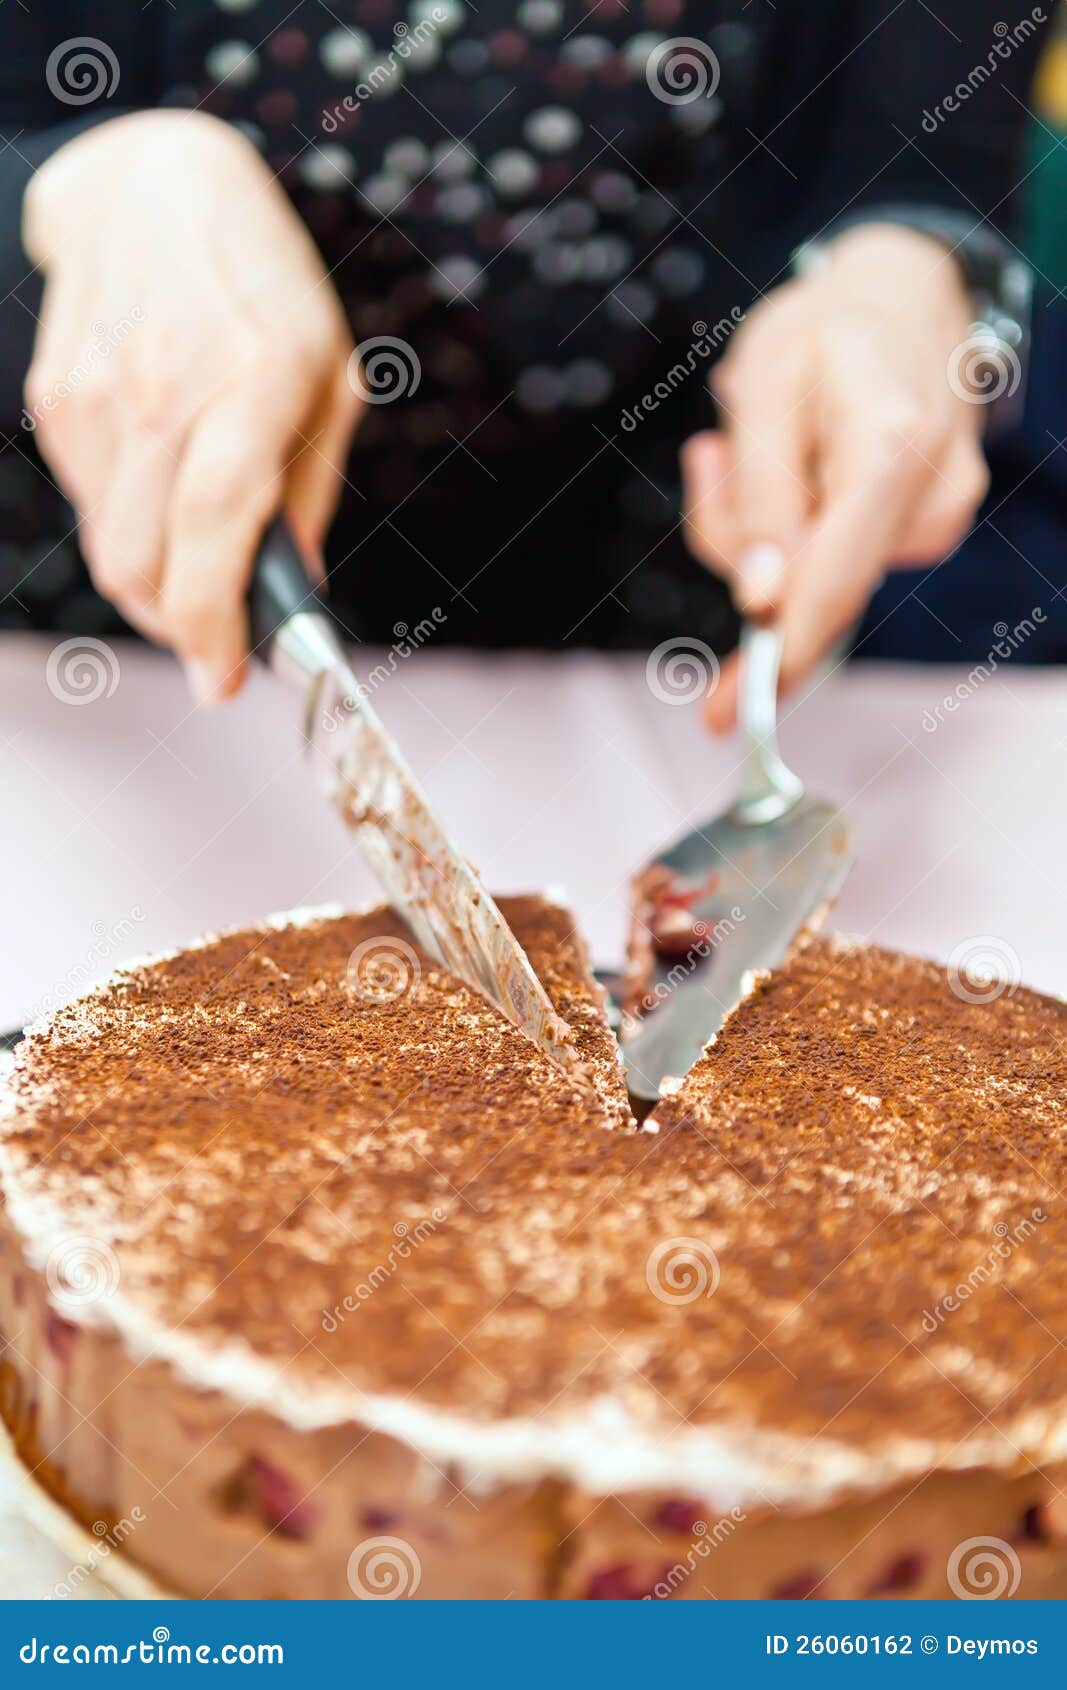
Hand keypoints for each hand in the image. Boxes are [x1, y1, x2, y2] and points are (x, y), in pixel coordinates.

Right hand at [24, 111, 360, 702]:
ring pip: (110, 548)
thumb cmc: (265, 293)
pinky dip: (128, 528)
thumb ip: (306, 496)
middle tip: (215, 638)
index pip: (215, 526)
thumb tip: (288, 600)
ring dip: (155, 583)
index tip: (226, 679)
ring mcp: (99, 391)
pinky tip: (160, 486)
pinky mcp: (58, 397)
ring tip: (198, 552)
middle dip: (180, 627)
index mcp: (256, 379)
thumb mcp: (327, 381)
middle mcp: (168, 385)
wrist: (154, 187)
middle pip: (144, 562)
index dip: (215, 622)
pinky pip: (90, 507)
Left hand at [682, 224, 988, 730]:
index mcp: (890, 450)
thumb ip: (759, 493)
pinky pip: (831, 561)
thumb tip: (761, 598)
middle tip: (712, 461)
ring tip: (752, 444)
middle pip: (810, 590)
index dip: (774, 658)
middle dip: (742, 556)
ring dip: (760, 533)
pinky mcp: (926, 529)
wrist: (902, 298)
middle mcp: (930, 497)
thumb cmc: (826, 329)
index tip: (727, 715)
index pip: (829, 585)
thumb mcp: (762, 383)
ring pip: (812, 579)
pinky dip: (792, 529)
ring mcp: (937, 519)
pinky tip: (791, 465)